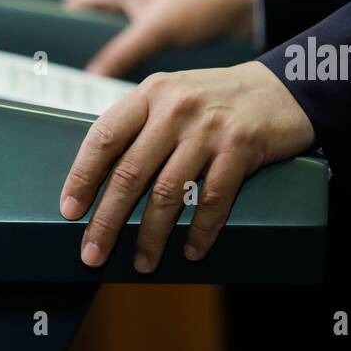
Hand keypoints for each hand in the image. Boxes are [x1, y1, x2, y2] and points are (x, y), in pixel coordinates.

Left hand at [59, 61, 314, 272]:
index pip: (103, 138)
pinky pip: (213, 200)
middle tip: (93, 252)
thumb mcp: (170, 97)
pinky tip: (191, 251)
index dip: (83, 177)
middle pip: (130, 173)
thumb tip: (96, 180)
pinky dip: (200, 232)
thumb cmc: (214, 100)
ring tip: (142, 262)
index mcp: (149, 94)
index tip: (70, 211)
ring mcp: (209, 128)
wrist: (281, 88)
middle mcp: (175, 108)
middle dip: (108, 220)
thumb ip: (138, 126)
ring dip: (152, 236)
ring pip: (168, 193)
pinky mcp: (241, 148)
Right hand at [64, 0, 258, 75]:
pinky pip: (136, 49)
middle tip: (67, 83)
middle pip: (92, 27)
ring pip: (114, 41)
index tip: (48, 59)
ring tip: (92, 92)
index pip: (76, 5)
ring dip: (107, 62)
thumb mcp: (158, 27)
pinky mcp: (165, 31)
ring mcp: (147, 15)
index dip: (59, 28)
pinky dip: (129, 66)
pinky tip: (127, 89)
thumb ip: (123, 51)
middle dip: (80, 52)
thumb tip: (90, 76)